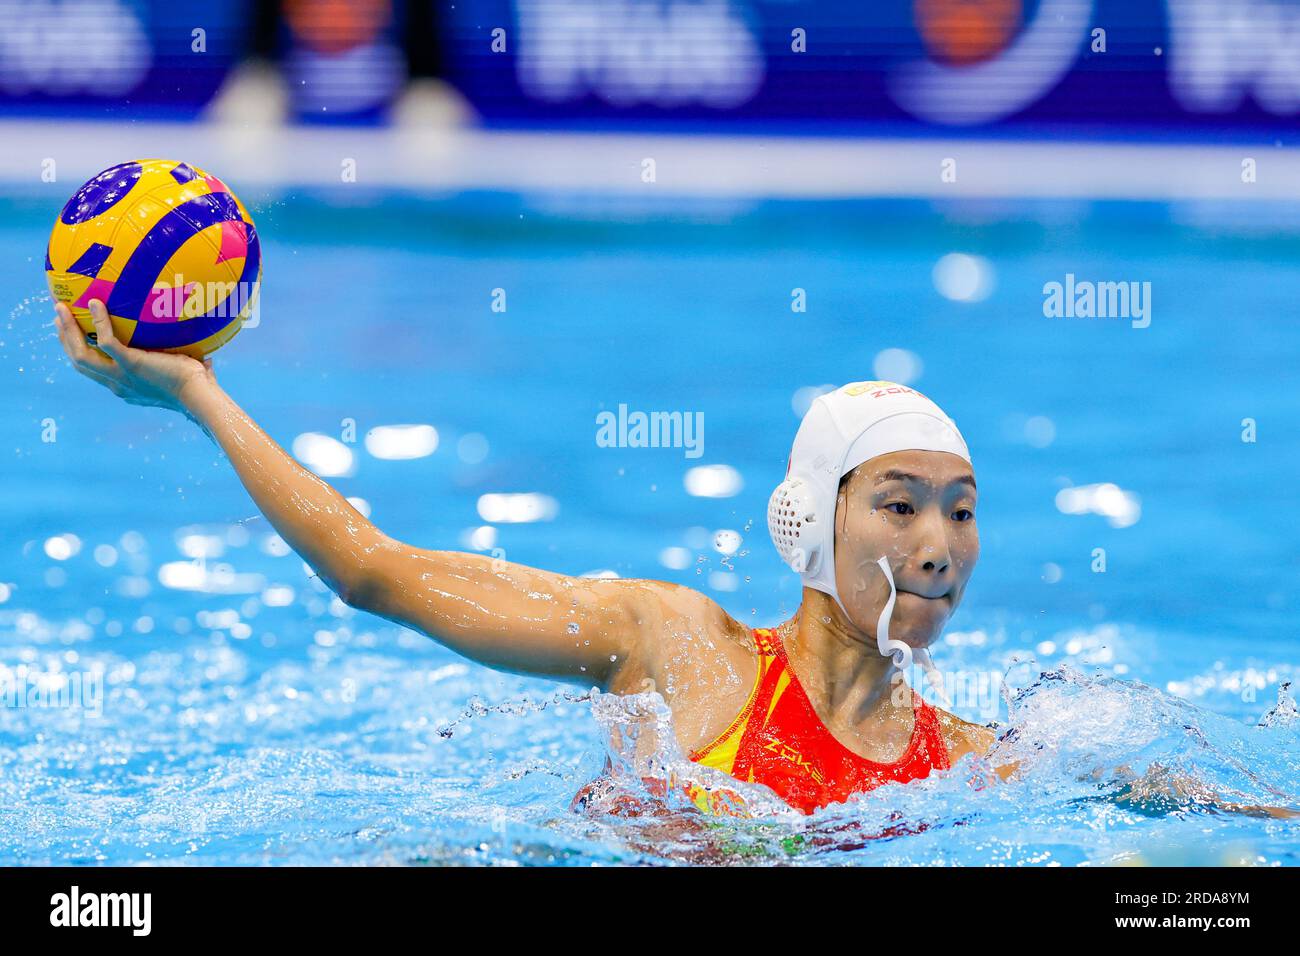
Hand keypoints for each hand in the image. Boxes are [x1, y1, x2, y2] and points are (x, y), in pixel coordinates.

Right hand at [53, 299, 216, 414]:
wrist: (200, 397)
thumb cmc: (200, 387)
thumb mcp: (184, 373)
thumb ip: (184, 362)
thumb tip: (204, 352)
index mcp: (125, 386)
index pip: (94, 370)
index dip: (79, 352)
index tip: (73, 334)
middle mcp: (117, 384)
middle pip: (79, 362)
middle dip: (65, 340)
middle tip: (59, 317)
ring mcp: (121, 376)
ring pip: (81, 354)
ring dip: (68, 331)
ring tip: (61, 309)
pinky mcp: (130, 365)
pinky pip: (106, 341)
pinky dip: (99, 322)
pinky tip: (96, 303)